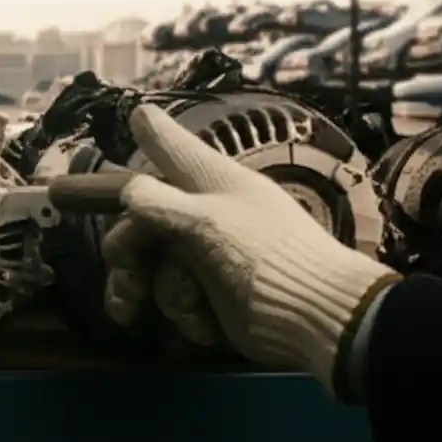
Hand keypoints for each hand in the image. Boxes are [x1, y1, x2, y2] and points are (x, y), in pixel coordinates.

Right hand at [103, 104, 399, 394]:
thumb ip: (158, 203)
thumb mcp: (206, 221)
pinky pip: (176, 298)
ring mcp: (208, 256)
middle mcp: (206, 214)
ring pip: (154, 265)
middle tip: (125, 275)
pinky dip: (184, 315)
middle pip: (145, 220)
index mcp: (211, 183)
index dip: (154, 134)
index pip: (175, 150)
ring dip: (152, 290)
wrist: (316, 319)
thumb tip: (128, 191)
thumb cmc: (262, 256)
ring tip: (148, 311)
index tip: (136, 114)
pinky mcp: (214, 295)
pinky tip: (201, 326)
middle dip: (127, 251)